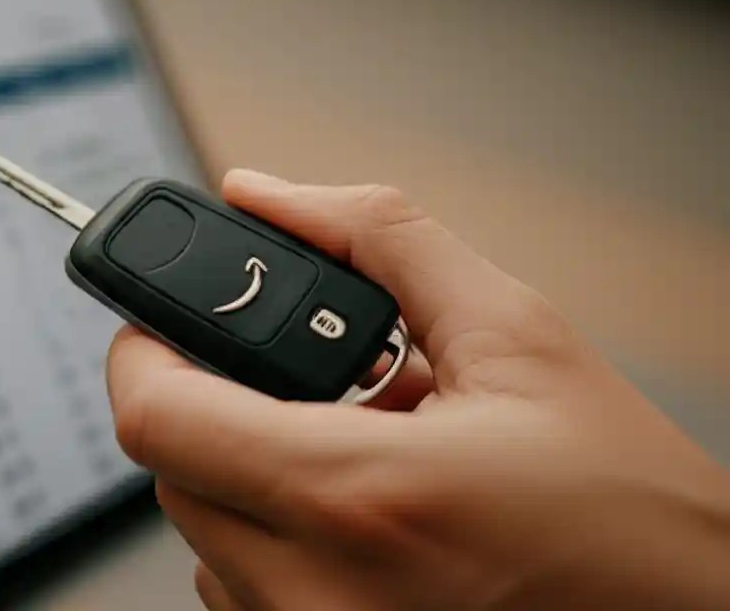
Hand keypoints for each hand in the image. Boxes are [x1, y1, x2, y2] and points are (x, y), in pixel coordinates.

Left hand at [106, 171, 729, 609]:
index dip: (141, 349)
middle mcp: (316, 593)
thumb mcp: (516, 333)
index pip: (156, 418)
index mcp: (359, 497)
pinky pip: (244, 590)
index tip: (161, 319)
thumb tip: (266, 195)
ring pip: (205, 532)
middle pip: (174, 467)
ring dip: (253, 472)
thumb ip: (376, 236)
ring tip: (357, 453)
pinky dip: (279, 537)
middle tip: (303, 383)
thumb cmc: (624, 502)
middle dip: (218, 404)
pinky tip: (365, 516)